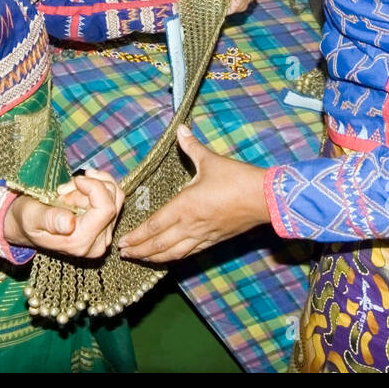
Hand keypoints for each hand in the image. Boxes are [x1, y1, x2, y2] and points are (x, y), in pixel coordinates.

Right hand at [5, 169, 124, 258]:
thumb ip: (50, 220)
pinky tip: (81, 187)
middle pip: (112, 200)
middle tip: (65, 190)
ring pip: (116, 196)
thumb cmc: (28, 219)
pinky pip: (115, 197)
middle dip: (90, 186)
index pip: (106, 208)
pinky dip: (99, 186)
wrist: (29, 224)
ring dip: (94, 185)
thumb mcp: (32, 217)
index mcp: (80, 243)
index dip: (93, 187)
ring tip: (70, 191)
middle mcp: (98, 243)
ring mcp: (105, 235)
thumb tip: (69, 224)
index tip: (74, 181)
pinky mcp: (107, 226)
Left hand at [117, 125, 268, 262]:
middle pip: (159, 244)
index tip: (123, 242)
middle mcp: (191, 224)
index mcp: (185, 205)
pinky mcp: (215, 240)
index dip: (137, 236)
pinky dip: (176, 257)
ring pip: (174, 252)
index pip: (154, 225)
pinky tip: (170, 258)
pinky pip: (190, 252)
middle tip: (123, 254)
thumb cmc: (237, 179)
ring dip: (154, 257)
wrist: (266, 199)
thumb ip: (192, 146)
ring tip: (141, 259)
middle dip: (139, 250)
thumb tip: (180, 128)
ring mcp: (203, 235)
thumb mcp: (211, 160)